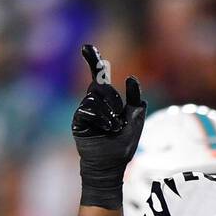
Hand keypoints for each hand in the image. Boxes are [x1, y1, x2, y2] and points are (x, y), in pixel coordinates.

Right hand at [72, 44, 145, 208]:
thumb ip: (136, 103)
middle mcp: (94, 102)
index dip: (93, 60)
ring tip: (114, 129)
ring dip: (109, 113)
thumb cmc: (122, 148)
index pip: (99, 75)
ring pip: (96, 96)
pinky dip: (101, 119)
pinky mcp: (79, 120)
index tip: (86, 47)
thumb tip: (131, 79)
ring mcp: (85, 110)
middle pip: (102, 86)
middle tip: (118, 122)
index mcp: (107, 101)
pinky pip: (89, 109)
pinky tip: (107, 130)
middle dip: (114, 101)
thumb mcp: (135, 123)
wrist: (108, 168)